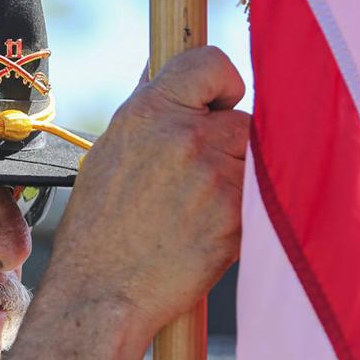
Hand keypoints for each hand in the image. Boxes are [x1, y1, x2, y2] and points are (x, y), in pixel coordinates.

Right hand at [45, 46, 248, 343]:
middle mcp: (185, 139)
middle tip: (198, 176)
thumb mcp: (111, 153)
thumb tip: (163, 69)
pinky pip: (259, 200)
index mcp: (149, 115)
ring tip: (199, 209)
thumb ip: (148, 111)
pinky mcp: (237, 219)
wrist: (101, 296)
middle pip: (243, 119)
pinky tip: (206, 232)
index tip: (220, 102)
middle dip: (228, 143)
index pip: (211, 63)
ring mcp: (215, 179)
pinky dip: (241, 213)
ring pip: (255, 160)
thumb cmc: (99, 230)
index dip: (222, 83)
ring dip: (239, 178)